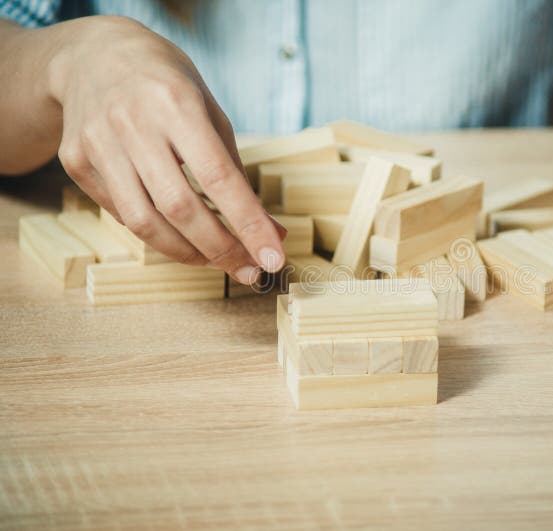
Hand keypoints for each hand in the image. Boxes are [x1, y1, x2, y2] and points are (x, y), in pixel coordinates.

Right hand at [49, 16, 285, 282]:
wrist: (94, 56)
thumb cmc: (166, 85)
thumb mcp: (210, 113)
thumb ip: (237, 173)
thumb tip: (271, 232)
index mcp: (175, 103)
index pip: (218, 177)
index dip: (249, 224)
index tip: (273, 258)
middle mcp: (132, 123)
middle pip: (180, 208)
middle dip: (221, 249)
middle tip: (249, 270)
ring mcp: (98, 144)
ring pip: (144, 222)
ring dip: (189, 253)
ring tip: (218, 261)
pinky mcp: (76, 162)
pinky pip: (122, 214)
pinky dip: (158, 234)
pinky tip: (181, 236)